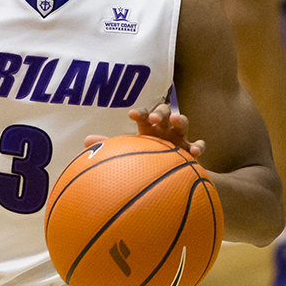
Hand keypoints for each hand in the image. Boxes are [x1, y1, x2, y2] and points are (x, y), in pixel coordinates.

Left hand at [88, 102, 205, 158]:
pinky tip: (196, 152)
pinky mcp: (192, 151)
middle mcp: (166, 129)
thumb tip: (86, 141)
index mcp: (150, 128)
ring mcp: (181, 139)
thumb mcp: (131, 152)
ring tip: (176, 120)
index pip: (145, 116)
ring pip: (183, 123)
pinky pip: (199, 145)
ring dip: (180, 119)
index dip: (141, 113)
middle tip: (156, 118)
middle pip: (166, 112)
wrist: (172, 174)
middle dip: (161, 112)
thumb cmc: (148, 159)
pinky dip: (199, 145)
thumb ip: (112, 146)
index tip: (132, 115)